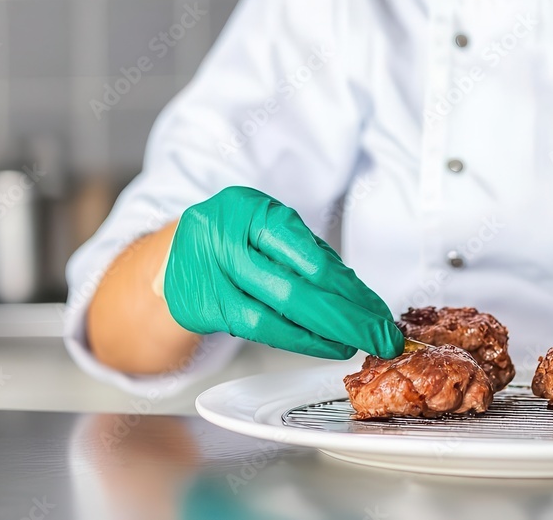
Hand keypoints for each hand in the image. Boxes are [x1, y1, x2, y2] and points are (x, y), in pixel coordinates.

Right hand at [162, 186, 402, 359]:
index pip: (307, 252)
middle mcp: (225, 238)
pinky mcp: (202, 307)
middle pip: (295, 284)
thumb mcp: (264, 227)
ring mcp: (209, 274)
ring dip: (324, 332)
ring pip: (276, 311)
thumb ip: (306, 254)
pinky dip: (298, 339)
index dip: (349, 286)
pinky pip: (258, 328)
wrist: (172, 255)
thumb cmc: (232, 238)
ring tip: (357, 343)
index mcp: (248, 208)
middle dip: (346, 315)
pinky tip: (324, 345)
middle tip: (380, 335)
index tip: (379, 310)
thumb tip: (359, 297)